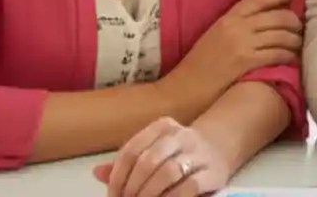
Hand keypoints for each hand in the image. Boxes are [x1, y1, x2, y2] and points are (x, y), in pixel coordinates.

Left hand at [92, 117, 230, 196]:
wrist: (219, 150)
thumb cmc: (178, 154)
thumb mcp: (153, 151)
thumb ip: (127, 163)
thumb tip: (96, 173)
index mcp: (162, 127)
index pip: (132, 150)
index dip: (118, 176)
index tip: (112, 195)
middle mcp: (182, 135)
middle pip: (149, 160)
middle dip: (132, 188)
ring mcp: (199, 153)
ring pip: (169, 171)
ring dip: (149, 194)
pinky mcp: (214, 172)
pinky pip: (190, 186)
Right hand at [159, 0, 300, 113]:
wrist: (183, 90)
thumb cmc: (198, 68)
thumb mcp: (213, 38)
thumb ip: (233, 28)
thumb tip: (258, 25)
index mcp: (226, 19)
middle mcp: (235, 27)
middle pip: (275, 16)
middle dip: (293, 21)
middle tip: (300, 28)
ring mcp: (241, 44)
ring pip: (281, 34)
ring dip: (295, 40)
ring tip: (299, 45)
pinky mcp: (246, 62)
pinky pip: (277, 53)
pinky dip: (289, 55)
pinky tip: (293, 59)